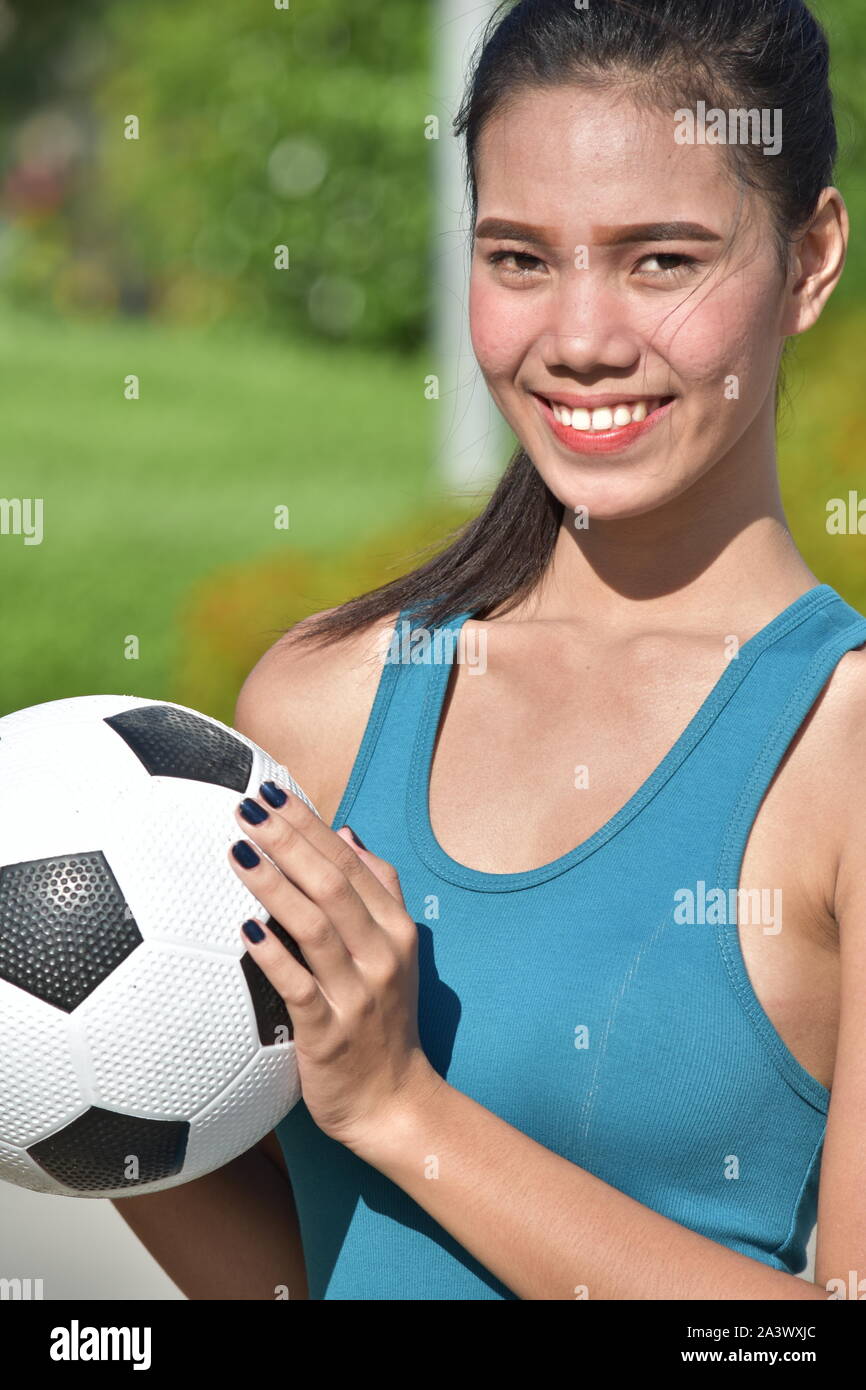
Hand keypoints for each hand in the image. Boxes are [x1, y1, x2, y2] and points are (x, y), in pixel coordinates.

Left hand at [227, 781, 442, 1151]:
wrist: (394, 1101)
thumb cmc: (383, 1019)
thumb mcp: (395, 949)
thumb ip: (376, 888)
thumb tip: (346, 831)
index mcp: (395, 927)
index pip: (350, 861)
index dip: (309, 825)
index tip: (271, 792)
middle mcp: (382, 954)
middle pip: (333, 884)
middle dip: (287, 842)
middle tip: (246, 809)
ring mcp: (358, 994)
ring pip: (314, 927)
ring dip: (274, 886)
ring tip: (238, 853)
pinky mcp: (330, 1033)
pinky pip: (298, 987)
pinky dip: (273, 956)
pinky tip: (246, 930)